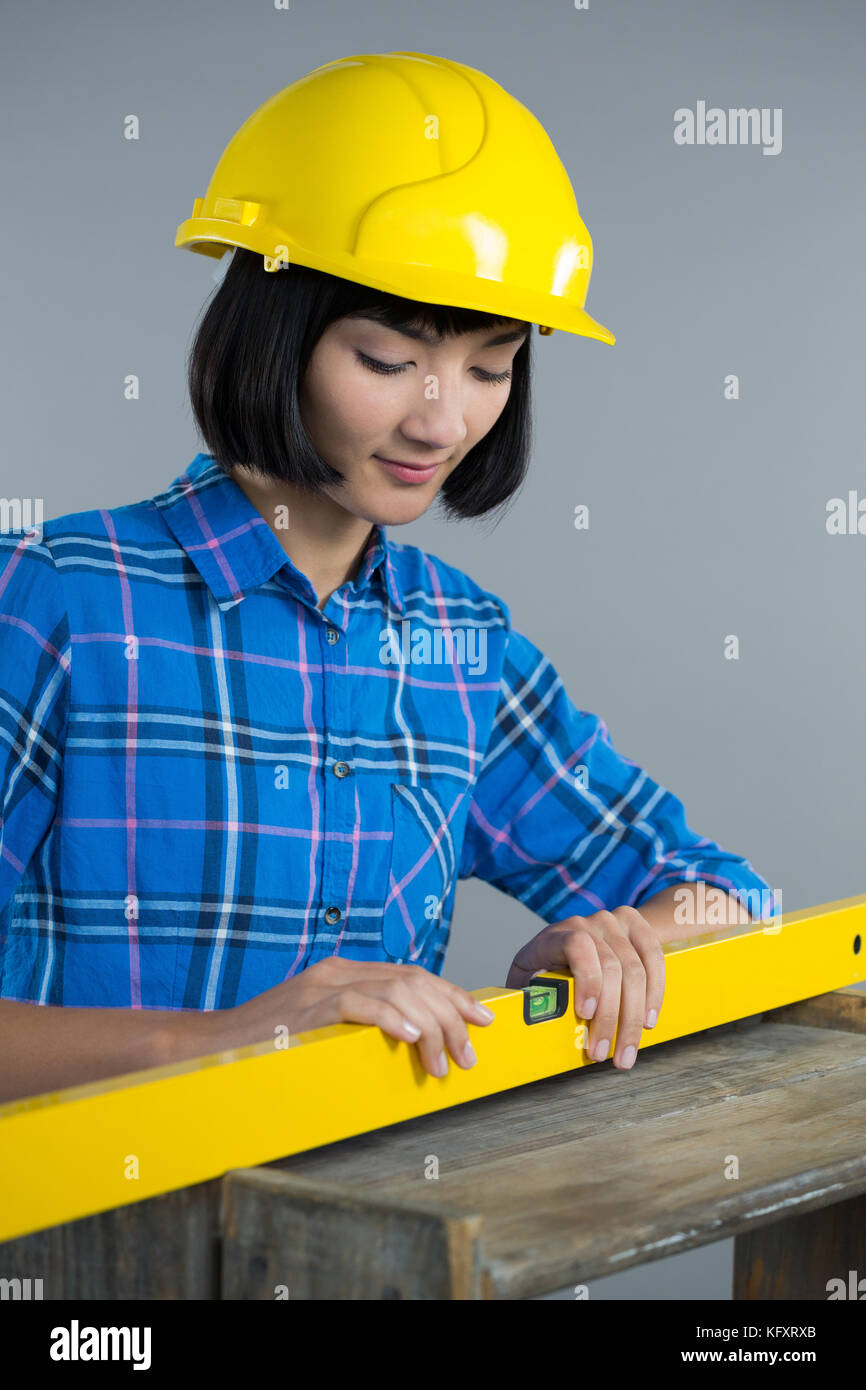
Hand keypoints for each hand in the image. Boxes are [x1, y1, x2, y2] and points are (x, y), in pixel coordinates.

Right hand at [227, 956, 494, 1078]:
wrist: (215, 1046)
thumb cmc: (271, 1045)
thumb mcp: (324, 1027)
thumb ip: (362, 1023)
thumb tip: (414, 1043)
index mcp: (346, 972)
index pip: (413, 975)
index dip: (452, 996)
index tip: (481, 1020)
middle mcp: (339, 971)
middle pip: (414, 981)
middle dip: (451, 1016)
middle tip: (469, 1054)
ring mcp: (323, 986)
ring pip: (396, 992)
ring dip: (430, 1028)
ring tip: (442, 1061)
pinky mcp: (309, 1008)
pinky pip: (360, 1005)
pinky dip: (391, 1019)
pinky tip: (411, 1038)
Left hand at [506, 909, 664, 1070]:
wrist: (584, 933)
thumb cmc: (550, 966)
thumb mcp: (531, 976)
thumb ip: (530, 994)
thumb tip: (527, 1023)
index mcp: (557, 934)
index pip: (577, 946)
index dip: (587, 979)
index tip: (587, 1014)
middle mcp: (589, 923)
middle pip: (610, 968)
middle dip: (610, 1018)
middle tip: (605, 1054)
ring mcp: (616, 922)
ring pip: (635, 971)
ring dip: (633, 1017)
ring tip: (627, 1051)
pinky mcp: (638, 926)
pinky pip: (654, 960)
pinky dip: (654, 994)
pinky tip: (648, 1021)